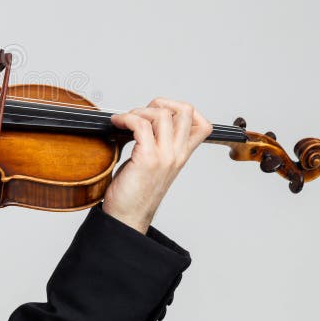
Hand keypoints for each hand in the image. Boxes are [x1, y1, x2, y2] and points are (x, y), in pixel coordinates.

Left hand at [103, 98, 211, 233]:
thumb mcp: (154, 165)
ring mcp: (164, 156)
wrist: (127, 217)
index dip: (183, 110)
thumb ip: (157, 144)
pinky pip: (140, 124)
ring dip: (139, 110)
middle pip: (185, 111)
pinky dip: (125, 118)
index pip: (202, 124)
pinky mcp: (147, 159)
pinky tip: (117, 124)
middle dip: (160, 103)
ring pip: (162, 114)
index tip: (160, 112)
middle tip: (141, 114)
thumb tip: (142, 117)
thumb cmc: (135, 192)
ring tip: (125, 120)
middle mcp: (177, 154)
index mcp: (181, 155)